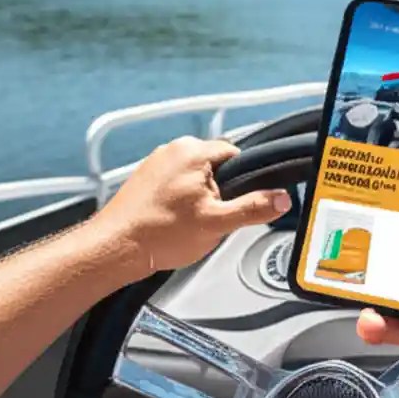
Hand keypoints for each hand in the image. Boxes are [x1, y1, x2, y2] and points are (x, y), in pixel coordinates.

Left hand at [90, 136, 290, 282]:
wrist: (115, 248)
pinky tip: (173, 223)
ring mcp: (155, 163)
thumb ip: (254, 208)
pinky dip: (178, 201)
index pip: (236, 155)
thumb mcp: (218, 223)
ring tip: (188, 224)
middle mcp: (173, 150)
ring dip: (198, 198)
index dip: (243, 182)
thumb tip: (283, 198)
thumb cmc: (159, 234)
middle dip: (219, 193)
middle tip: (210, 218)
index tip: (236, 203)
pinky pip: (175, 184)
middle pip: (215, 167)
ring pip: (195, 177)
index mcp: (193, 151)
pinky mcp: (144, 178)